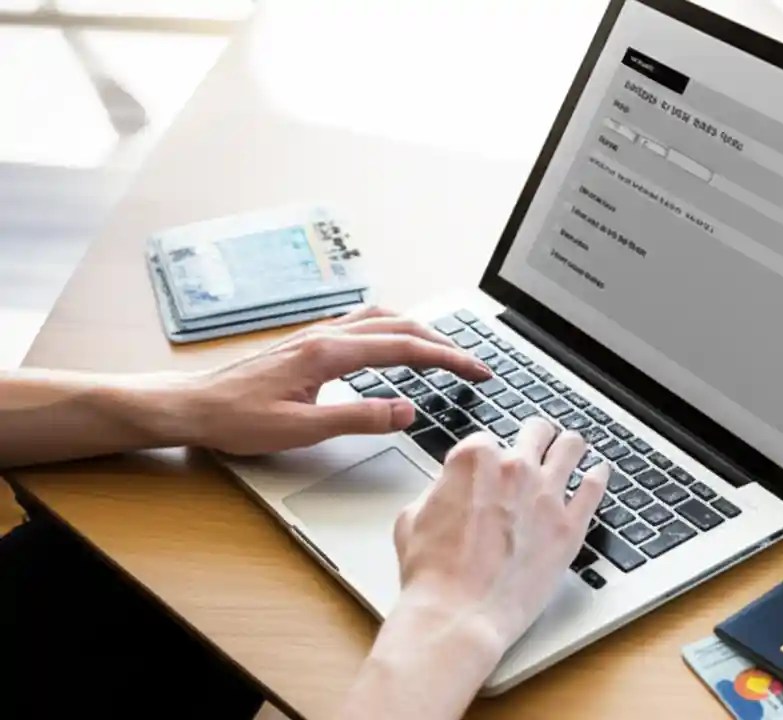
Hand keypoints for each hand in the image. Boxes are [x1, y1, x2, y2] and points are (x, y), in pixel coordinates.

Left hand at [180, 306, 490, 454]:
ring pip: (383, 319)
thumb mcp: (302, 430)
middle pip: (400, 327)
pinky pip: (363, 323)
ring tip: (443, 351)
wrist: (193, 406)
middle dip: (443, 344)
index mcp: (330, 353)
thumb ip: (359, 418)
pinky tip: (394, 344)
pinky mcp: (309, 342)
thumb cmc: (237, 419)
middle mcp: (327, 335)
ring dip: (419, 332)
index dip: (447, 359)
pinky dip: (393, 330)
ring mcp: (317, 335)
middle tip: (473, 364)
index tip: (476, 370)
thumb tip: (407, 410)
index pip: (404, 349)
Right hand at [341, 421, 607, 718]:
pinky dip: (597, 476)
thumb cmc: (432, 574)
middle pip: (536, 432)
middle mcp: (514, 468)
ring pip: (571, 446)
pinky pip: (595, 486)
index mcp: (473, 459)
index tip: (490, 470)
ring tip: (571, 450)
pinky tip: (597, 474)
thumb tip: (450, 490)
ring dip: (569, 447)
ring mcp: (547, 495)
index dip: (486, 457)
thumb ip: (439, 491)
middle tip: (536, 446)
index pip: (487, 439)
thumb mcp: (413, 518)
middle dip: (534, 438)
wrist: (458, 614)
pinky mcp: (570, 525)